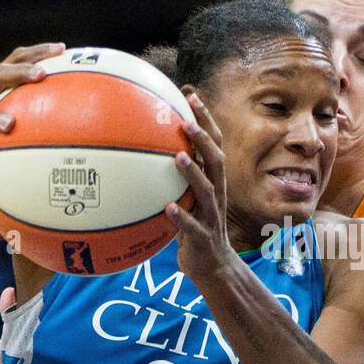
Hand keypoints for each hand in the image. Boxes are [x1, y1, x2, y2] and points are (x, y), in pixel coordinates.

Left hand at [166, 94, 233, 282]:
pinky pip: (192, 226)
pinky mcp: (202, 238)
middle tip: (187, 119)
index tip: (190, 95)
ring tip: (178, 157)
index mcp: (213, 182)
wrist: (214, 267)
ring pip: (207, 190)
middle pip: (217, 160)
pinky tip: (168, 208)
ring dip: (193, 173)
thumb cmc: (196, 229)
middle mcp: (216, 194)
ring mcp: (211, 216)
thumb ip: (176, 178)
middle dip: (204, 138)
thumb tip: (146, 153)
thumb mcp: (189, 199)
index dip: (205, 120)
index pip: (214, 144)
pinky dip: (181, 216)